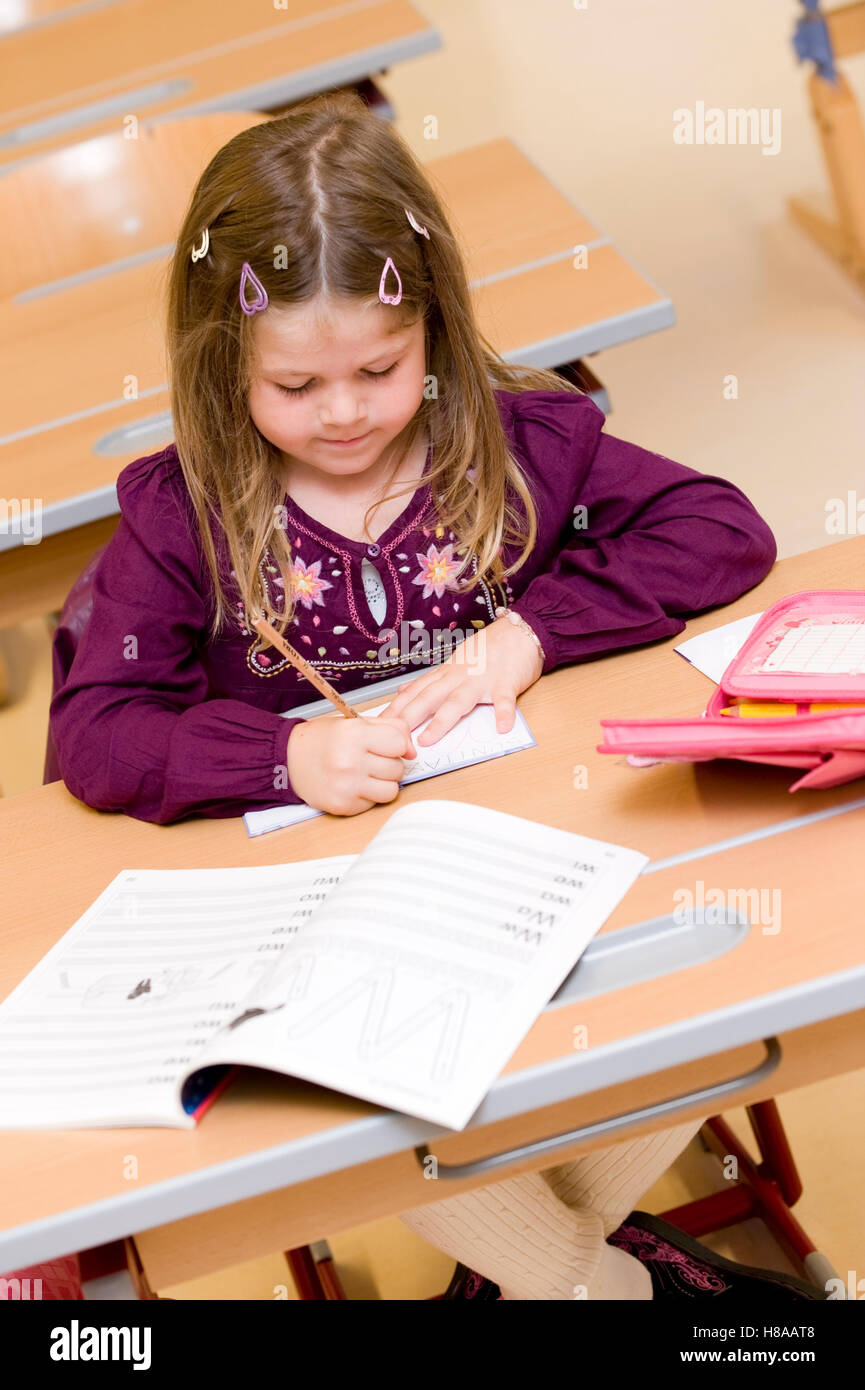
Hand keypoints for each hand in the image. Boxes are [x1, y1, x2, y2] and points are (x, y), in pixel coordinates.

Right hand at [286, 714, 415, 815]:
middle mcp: (351, 761)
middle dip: (388, 764)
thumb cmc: (322, 739)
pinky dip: (368, 796)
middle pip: (397, 768)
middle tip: (370, 759)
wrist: (287, 759)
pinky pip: (374, 804)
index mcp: (354, 735)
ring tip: (366, 774)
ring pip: (391, 790)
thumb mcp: (354, 722)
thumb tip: (413, 751)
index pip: (399, 743)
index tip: (386, 745)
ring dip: (383, 783)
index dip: (397, 744)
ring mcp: (347, 786)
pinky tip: (353, 785)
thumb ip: (390, 729)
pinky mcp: (343, 806)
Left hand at [383, 616, 543, 745]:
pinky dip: (504, 714)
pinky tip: (501, 728)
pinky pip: (505, 701)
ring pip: (458, 701)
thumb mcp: (454, 662)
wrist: (521, 631)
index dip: (396, 708)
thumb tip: (403, 691)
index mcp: (447, 673)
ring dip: (442, 721)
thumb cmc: (490, 650)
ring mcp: (482, 680)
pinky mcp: (507, 684)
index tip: (378, 723)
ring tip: (428, 740)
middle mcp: (460, 676)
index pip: (416, 691)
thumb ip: (431, 680)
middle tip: (392, 737)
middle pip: (429, 697)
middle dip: (408, 717)